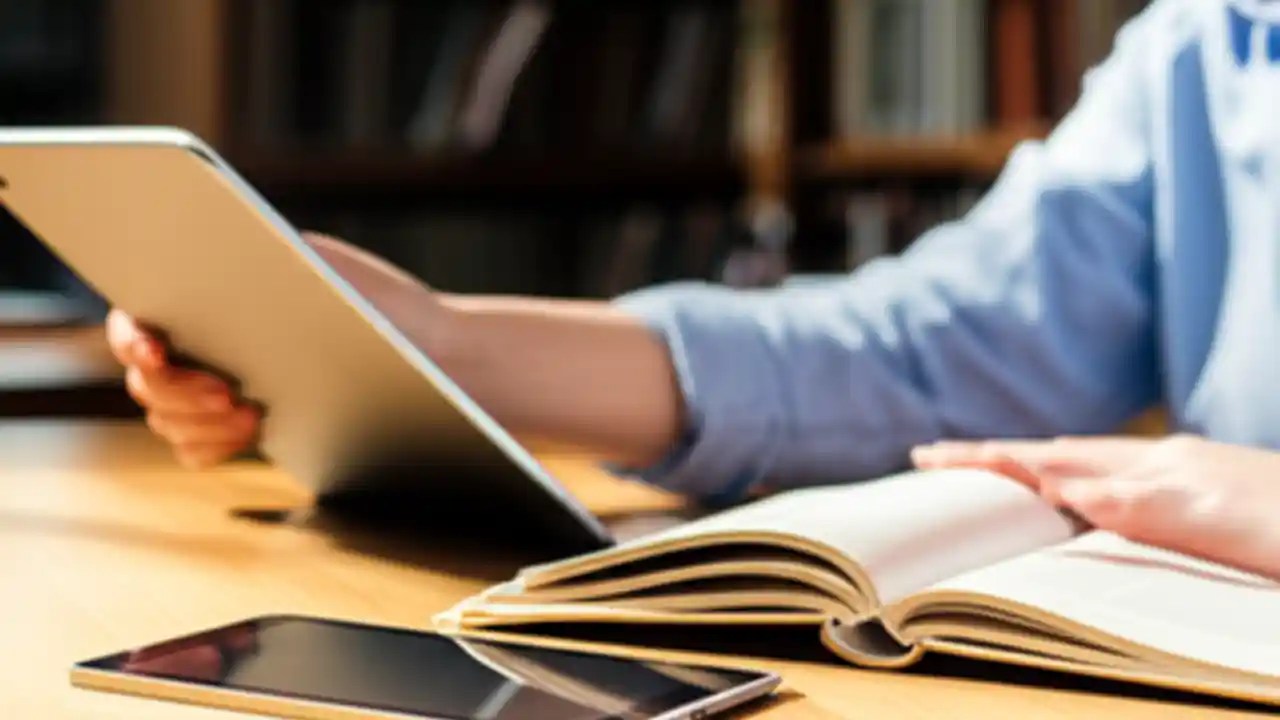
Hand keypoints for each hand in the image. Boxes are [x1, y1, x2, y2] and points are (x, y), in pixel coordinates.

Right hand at [108, 232, 444, 468]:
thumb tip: (207, 259)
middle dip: (178, 391)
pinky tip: (249, 433)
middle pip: (145, 378)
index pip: (137, 318)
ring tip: (250, 415)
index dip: (132, 337)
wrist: (425, 350)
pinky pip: (195, 449)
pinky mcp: (236, 428)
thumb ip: (263, 262)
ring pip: (166, 417)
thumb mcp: (322, 265)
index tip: (157, 352)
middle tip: (230, 396)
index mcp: (204, 296)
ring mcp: (211, 388)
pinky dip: (209, 447)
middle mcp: (197, 343)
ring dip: (196, 423)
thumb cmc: (372, 298)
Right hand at [912, 435, 1279, 579]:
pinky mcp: (1208, 489)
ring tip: (990, 470)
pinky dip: (1075, 480)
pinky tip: (1083, 492)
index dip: (986, 458)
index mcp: (1157, 470)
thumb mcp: (1222, 526)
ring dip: (1030, 465)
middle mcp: (1164, 463)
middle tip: (936, 459)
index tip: (927, 456)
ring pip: (1088, 463)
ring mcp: (1187, 472)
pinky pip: (1116, 479)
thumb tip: (1063, 483)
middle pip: (1060, 452)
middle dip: (994, 455)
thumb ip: (1142, 503)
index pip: (1050, 458)